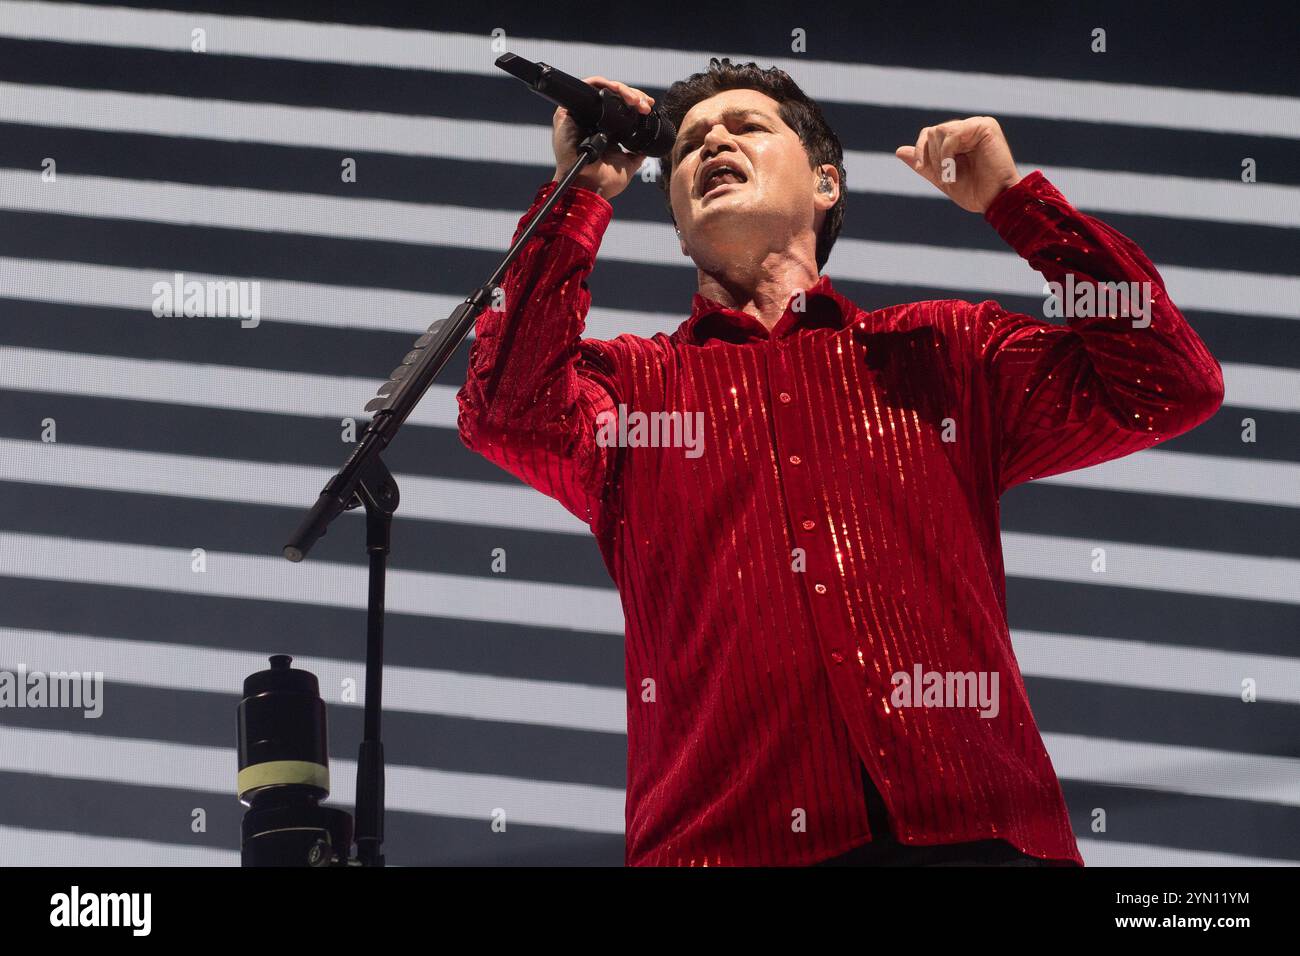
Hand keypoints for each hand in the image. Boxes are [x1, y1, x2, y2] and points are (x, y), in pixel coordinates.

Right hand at [552, 76, 653, 200]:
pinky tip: (617, 91)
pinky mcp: (566, 113)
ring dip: (621, 89)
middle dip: (633, 95)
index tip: (648, 107)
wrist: (590, 187)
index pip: (619, 107)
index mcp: (603, 130)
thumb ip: (636, 154)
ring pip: (601, 89)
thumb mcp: (628, 165)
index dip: (634, 102)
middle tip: (644, 105)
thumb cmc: (604, 181)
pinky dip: (602, 83)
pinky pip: (584, 88)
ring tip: (635, 100)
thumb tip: (646, 147)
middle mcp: (589, 121)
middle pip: (612, 95)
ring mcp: (578, 116)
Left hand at [895, 116, 1020, 213]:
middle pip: (932, 131)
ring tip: (950, 174)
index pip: (930, 133)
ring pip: (940, 130)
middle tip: (944, 176)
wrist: (995, 200)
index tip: (921, 168)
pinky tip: (953, 168)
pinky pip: (952, 133)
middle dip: (932, 156)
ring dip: (939, 157)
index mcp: (959, 139)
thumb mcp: (941, 177)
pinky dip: (947, 152)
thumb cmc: (973, 192)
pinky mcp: (985, 126)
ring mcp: (977, 125)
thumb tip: (898, 151)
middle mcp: (968, 129)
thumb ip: (923, 163)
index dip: (921, 149)